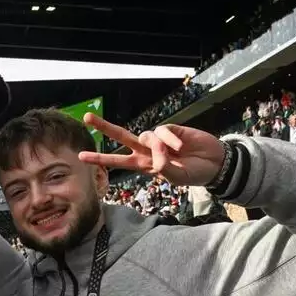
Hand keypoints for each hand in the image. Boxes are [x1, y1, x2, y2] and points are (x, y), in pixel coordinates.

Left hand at [78, 113, 226, 186]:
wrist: (214, 163)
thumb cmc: (193, 173)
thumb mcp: (177, 177)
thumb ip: (164, 167)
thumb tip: (156, 154)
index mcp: (143, 164)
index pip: (117, 161)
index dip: (100, 158)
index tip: (81, 156)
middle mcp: (147, 150)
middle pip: (121, 136)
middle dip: (104, 127)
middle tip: (87, 118)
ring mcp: (158, 139)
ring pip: (146, 135)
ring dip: (158, 145)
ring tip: (175, 153)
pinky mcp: (171, 129)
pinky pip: (164, 131)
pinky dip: (171, 139)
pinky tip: (181, 146)